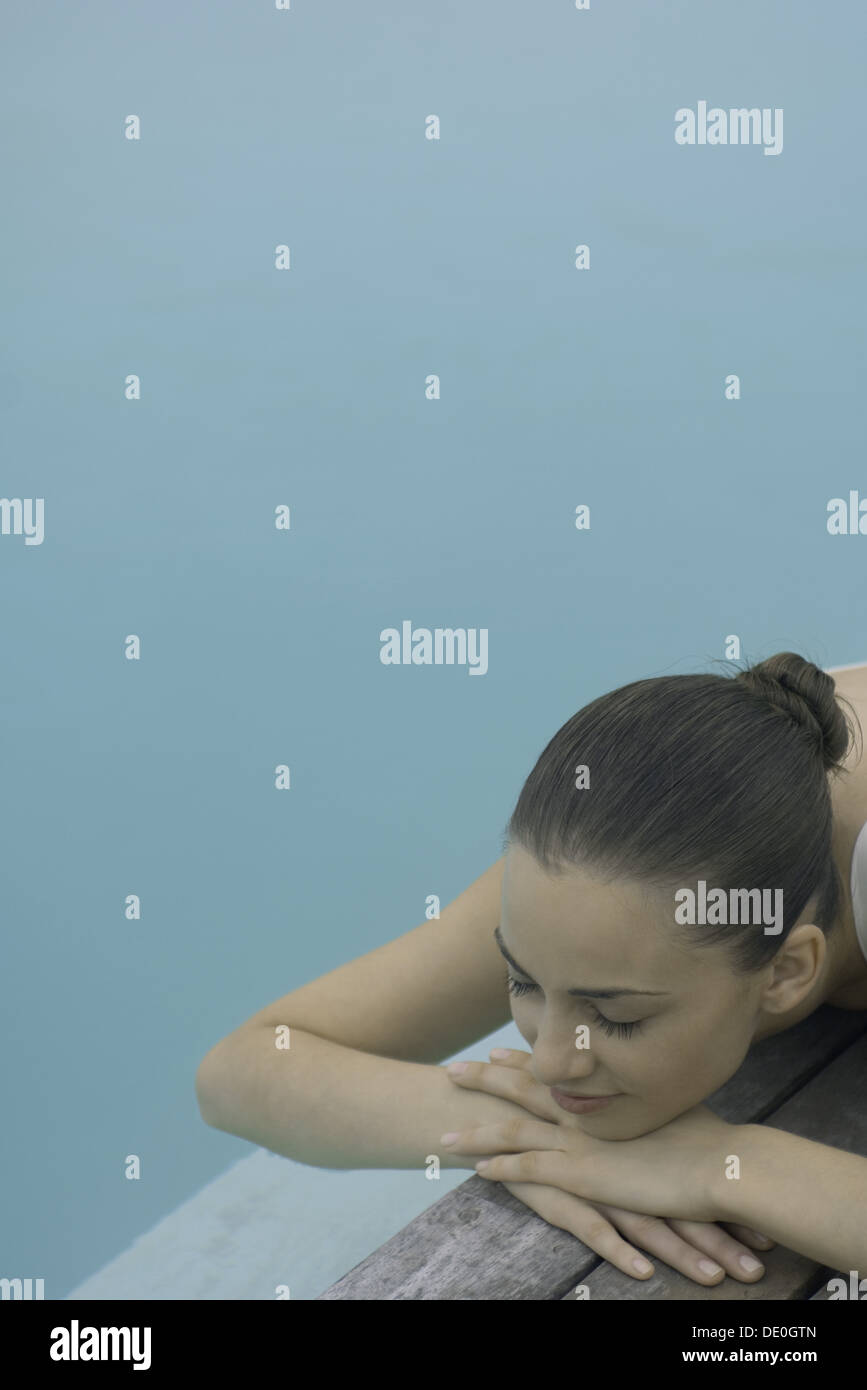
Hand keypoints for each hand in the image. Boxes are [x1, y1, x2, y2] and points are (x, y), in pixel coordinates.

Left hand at [444, 1048, 773, 1284]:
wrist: (722, 1164)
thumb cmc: (709, 1143)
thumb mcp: (673, 1113)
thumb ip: (651, 1107)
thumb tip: (650, 1102)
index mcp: (606, 1096)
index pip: (554, 1072)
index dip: (522, 1062)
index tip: (495, 1052)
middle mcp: (587, 1113)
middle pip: (524, 1089)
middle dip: (486, 1079)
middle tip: (453, 1070)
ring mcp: (581, 1143)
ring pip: (515, 1130)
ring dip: (477, 1128)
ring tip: (443, 1132)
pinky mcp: (583, 1175)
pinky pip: (531, 1170)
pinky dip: (502, 1167)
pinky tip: (477, 1170)